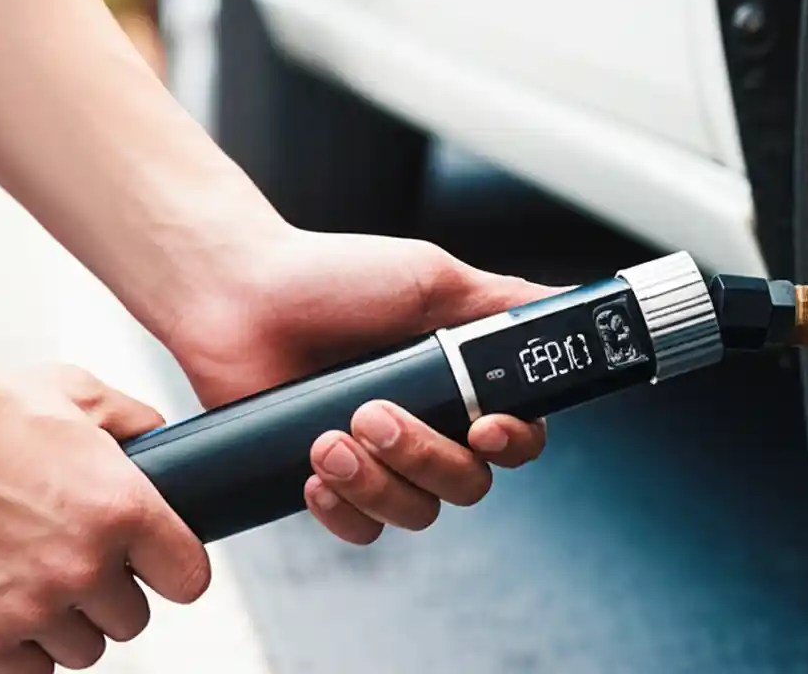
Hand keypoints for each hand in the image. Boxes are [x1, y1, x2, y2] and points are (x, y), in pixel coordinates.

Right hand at [0, 365, 208, 673]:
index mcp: (119, 508)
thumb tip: (159, 435)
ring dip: (71, 622)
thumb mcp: (70, 392)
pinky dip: (24, 646)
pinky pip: (31, 668)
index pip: (189, 577)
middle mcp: (82, 565)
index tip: (161, 561)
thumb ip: (130, 419)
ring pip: (84, 648)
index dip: (175, 567)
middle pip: (133, 618)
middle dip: (114, 593)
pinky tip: (13, 606)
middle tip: (85, 560)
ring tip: (45, 580)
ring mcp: (31, 606)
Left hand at [162, 228, 555, 543]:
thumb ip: (502, 304)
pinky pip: (362, 529)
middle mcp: (432, 427)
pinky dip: (343, 509)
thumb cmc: (332, 278)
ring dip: (377, 481)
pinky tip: (314, 472)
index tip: (485, 430)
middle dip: (425, 456)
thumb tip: (570, 308)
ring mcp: (383, 461)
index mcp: (463, 383)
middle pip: (469, 484)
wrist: (237, 296)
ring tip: (328, 438)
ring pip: (418, 512)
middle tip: (374, 415)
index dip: (512, 444)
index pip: (519, 438)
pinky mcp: (333, 485)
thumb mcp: (432, 279)